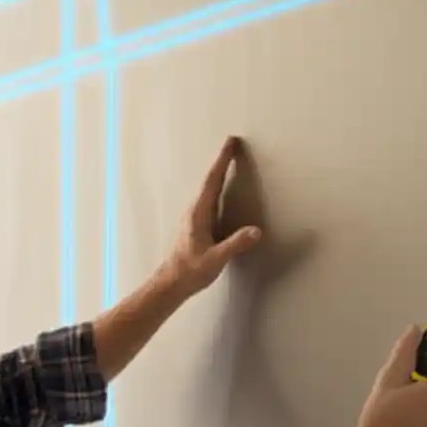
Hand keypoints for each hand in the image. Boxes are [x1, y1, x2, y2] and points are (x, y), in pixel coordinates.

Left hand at [160, 136, 262, 295]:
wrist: (171, 283)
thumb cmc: (190, 271)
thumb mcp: (215, 259)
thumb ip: (235, 244)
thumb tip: (256, 231)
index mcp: (198, 213)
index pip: (212, 181)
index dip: (222, 161)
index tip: (230, 143)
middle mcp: (194, 210)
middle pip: (210, 180)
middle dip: (222, 161)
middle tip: (232, 144)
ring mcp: (194, 217)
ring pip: (208, 189)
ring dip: (219, 173)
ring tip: (229, 160)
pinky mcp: (196, 224)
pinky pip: (209, 198)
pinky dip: (217, 187)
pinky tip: (221, 190)